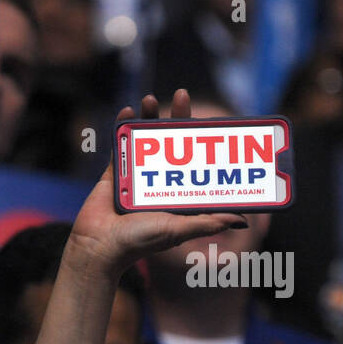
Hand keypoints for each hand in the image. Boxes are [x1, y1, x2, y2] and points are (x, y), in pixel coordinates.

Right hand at [66, 90, 247, 279]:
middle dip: (177, 118)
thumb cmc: (140, 242)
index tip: (213, 122)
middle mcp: (160, 182)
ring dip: (149, 117)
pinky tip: (128, 110)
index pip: (197, 162)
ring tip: (151, 99)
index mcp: (178, 194)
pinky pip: (120, 146)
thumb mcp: (178, 230)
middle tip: (182, 96)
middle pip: (173, 144)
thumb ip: (207, 222)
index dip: (204, 143)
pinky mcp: (115, 173)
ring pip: (147, 140)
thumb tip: (243, 220)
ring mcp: (137, 175)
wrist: (99, 247)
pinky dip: (123, 126)